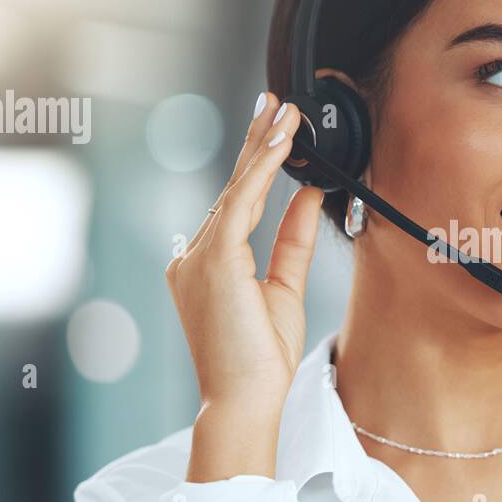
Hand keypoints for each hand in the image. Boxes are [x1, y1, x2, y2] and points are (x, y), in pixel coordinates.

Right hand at [165, 92, 325, 479]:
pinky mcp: (213, 260)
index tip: (275, 130)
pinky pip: (241, 203)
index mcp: (208, 264)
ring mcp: (199, 257)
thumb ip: (291, 240)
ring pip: (236, 188)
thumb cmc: (259, 359)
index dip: (256, 164)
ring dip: (262, 146)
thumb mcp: (284, 288)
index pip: (236, 202)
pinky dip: (262, 170)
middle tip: (275, 101)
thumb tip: (305, 195)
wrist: (245, 399)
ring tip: (284, 111)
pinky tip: (280, 144)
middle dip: (256, 141)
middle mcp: (195, 256)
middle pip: (232, 186)